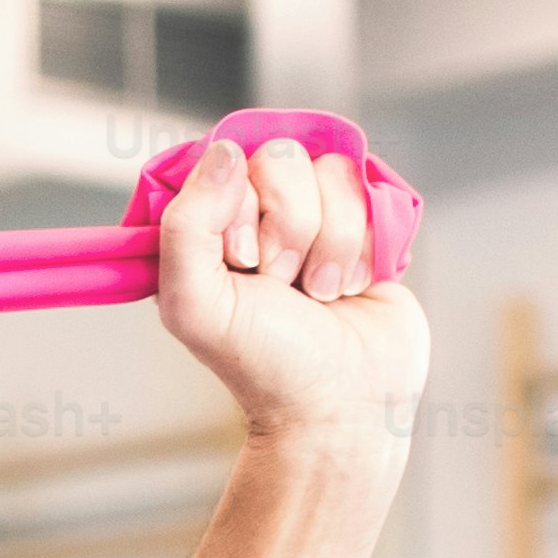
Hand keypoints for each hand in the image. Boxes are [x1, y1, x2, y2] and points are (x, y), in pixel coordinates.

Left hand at [150, 135, 426, 459]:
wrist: (341, 406)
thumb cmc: (263, 365)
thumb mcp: (194, 304)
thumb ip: (185, 225)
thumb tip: (225, 150)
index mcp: (210, 225)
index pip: (226, 160)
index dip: (240, 207)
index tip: (241, 263)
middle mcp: (261, 212)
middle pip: (283, 158)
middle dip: (289, 229)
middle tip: (283, 283)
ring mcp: (317, 215)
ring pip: (333, 173)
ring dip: (330, 244)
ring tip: (319, 293)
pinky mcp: (366, 226)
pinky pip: (372, 191)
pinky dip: (364, 246)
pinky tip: (349, 286)